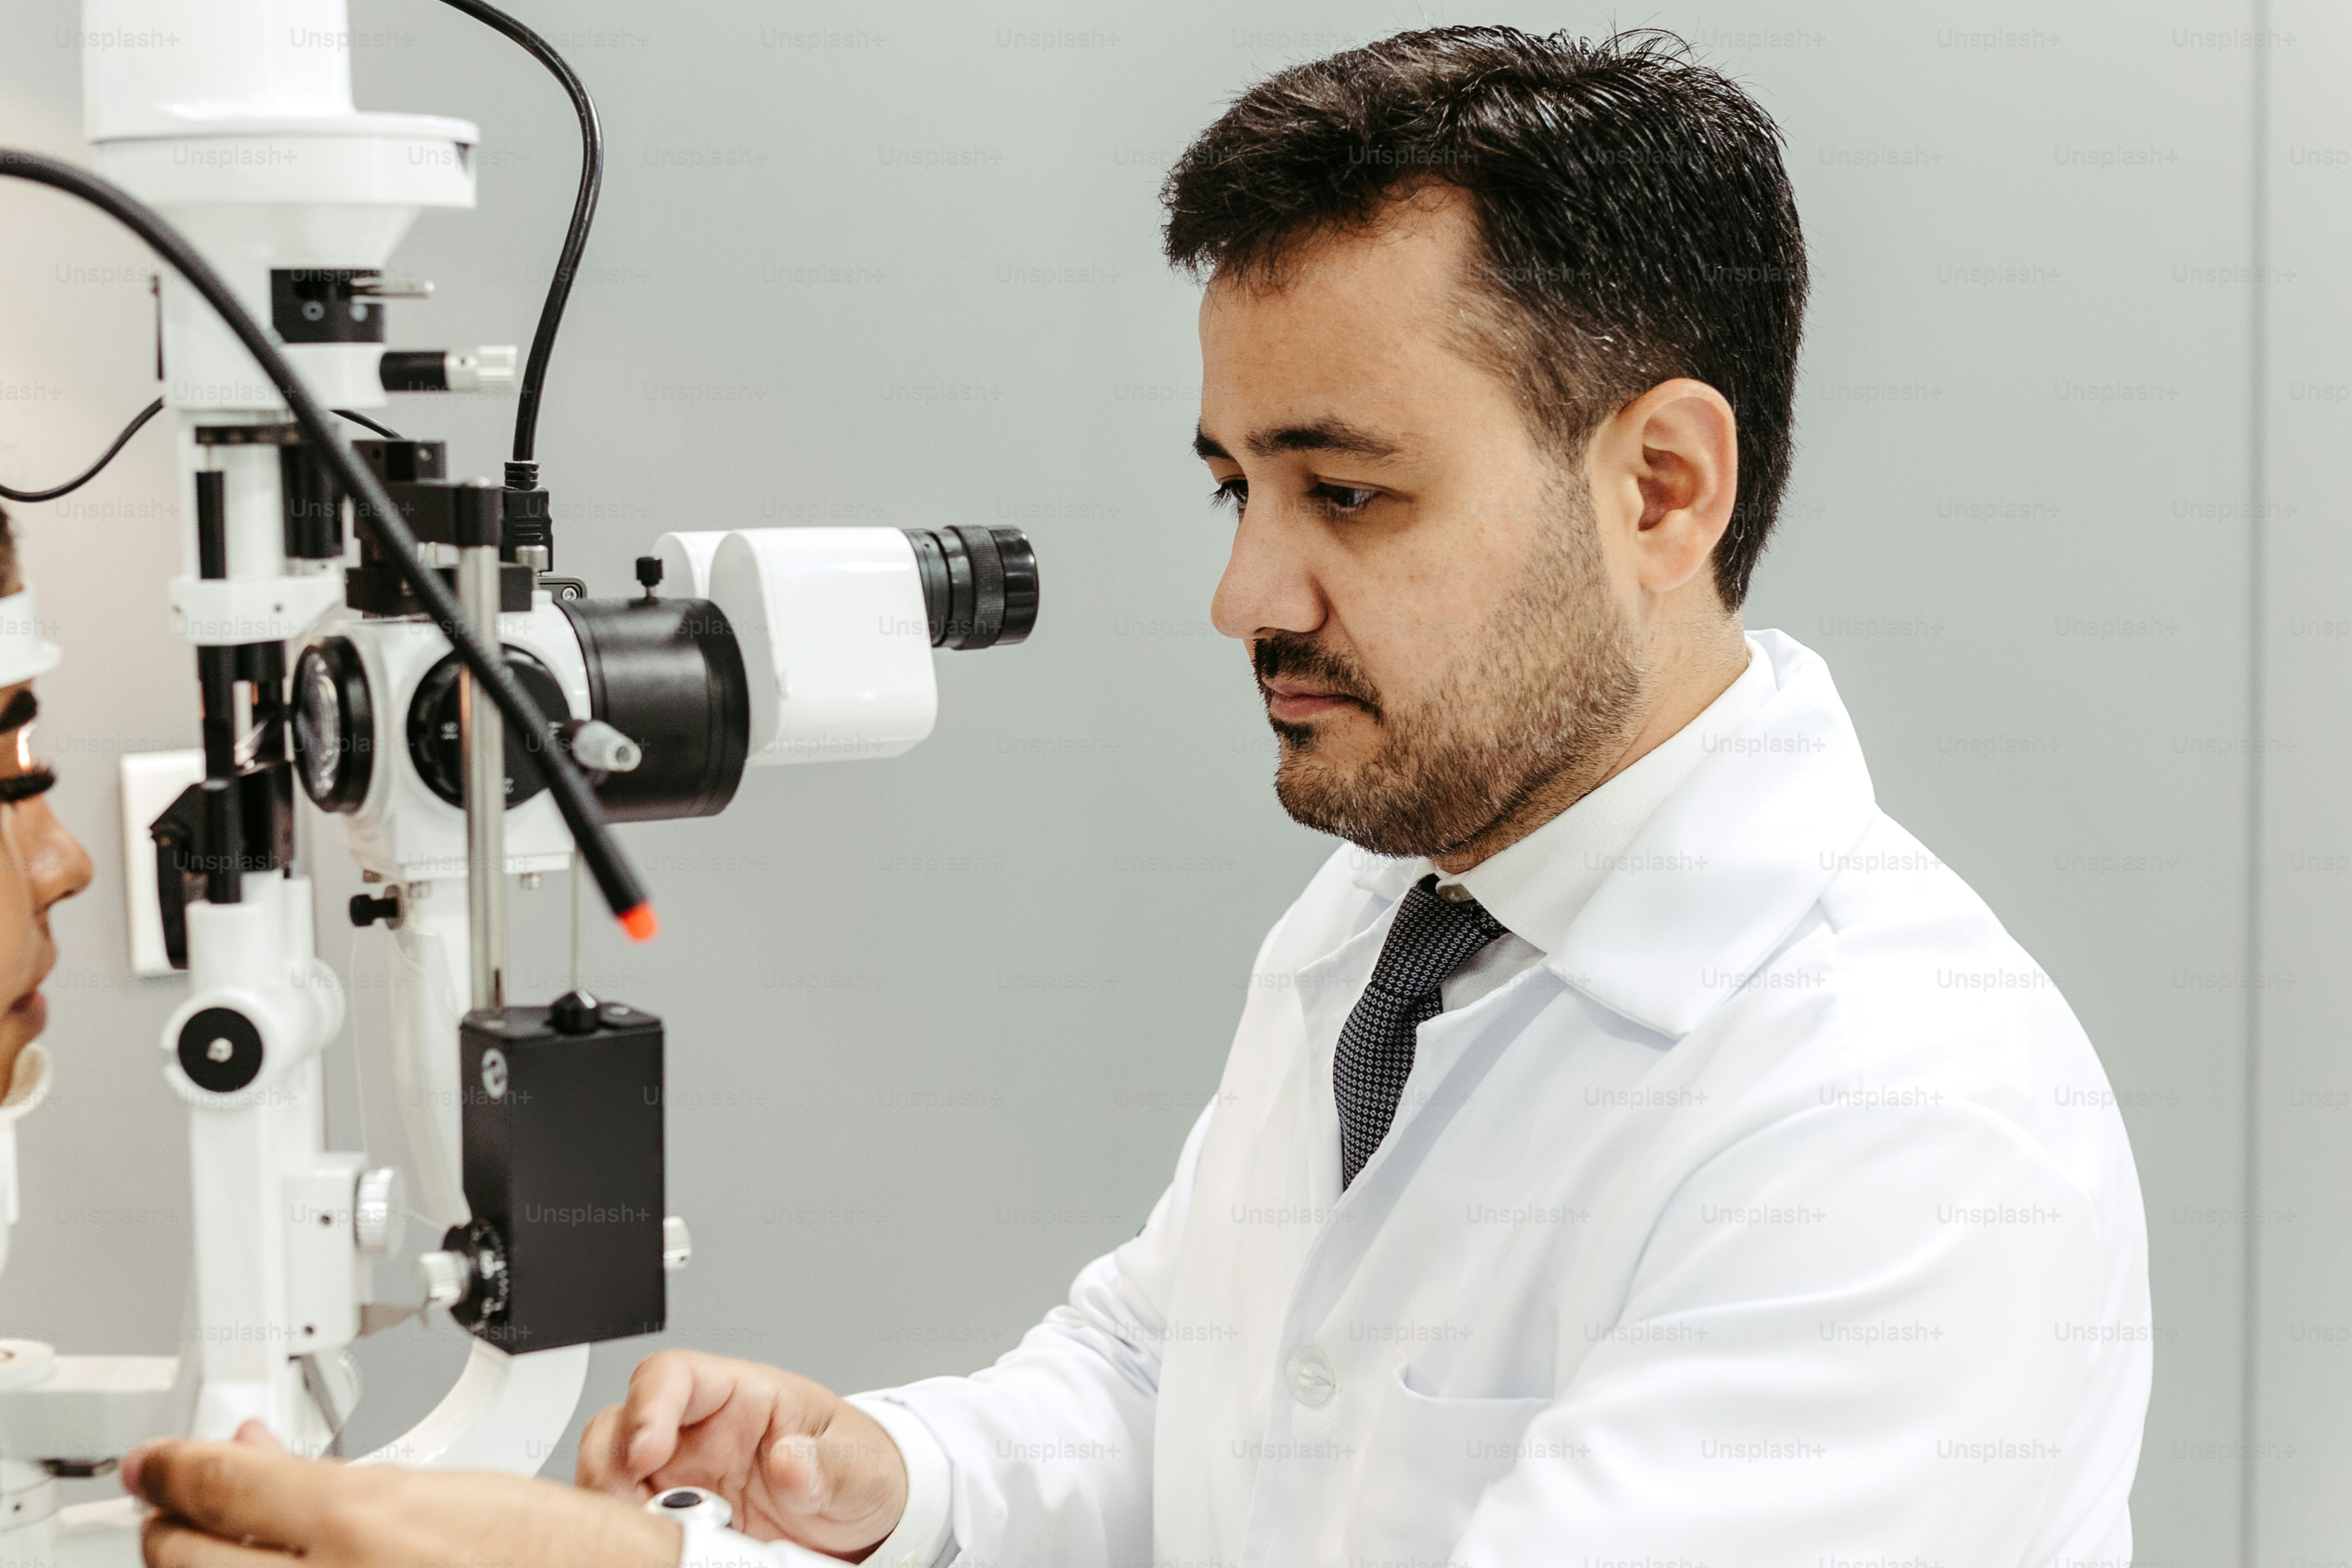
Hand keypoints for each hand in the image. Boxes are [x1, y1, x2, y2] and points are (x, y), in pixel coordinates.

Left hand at [125, 1421, 681, 1567]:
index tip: (154, 1459)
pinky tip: (261, 1567)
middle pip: (182, 1554)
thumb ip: (328, 1476)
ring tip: (206, 1539)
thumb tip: (252, 1451)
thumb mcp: (434, 1485)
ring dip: (191, 1561)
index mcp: (364, 1525)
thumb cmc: (544, 1552)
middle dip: (166, 1519)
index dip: (171, 1463)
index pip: (220, 1482)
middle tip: (172, 1497)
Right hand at [578, 1350, 905, 1556]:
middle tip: (634, 1513)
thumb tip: (793, 1461)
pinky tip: (664, 1552)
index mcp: (743, 1396)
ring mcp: (683, 1481)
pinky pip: (635, 1525)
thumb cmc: (858, 1469)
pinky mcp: (679, 1524)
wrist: (863, 1521)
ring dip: (619, 1511)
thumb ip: (831, 1465)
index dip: (648, 1405)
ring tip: (657, 1539)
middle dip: (609, 1468)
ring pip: (614, 1480)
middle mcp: (699, 1435)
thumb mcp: (862, 1467)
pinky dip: (637, 1540)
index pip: (674, 1375)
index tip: (646, 1450)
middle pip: (619, 1428)